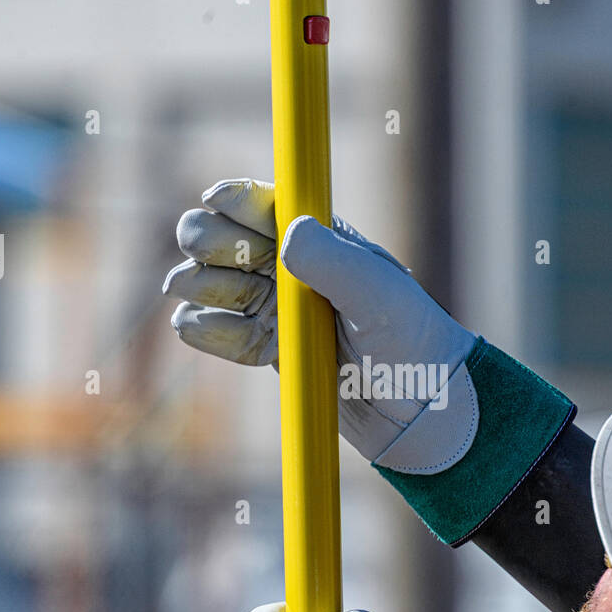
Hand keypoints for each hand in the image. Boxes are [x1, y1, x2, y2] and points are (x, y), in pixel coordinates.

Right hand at [163, 179, 478, 471]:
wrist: (420, 414)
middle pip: (226, 239)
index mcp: (325, 240)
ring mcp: (279, 310)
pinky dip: (204, 330)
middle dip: (206, 242)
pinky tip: (193, 327)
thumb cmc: (413, 344)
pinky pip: (223, 333)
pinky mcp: (271, 350)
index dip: (235, 198)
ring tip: (191, 296)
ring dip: (197, 285)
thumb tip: (287, 230)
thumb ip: (333, 262)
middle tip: (205, 262)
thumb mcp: (380, 298)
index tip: (214, 202)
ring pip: (214, 284)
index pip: (267, 205)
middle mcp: (295, 268)